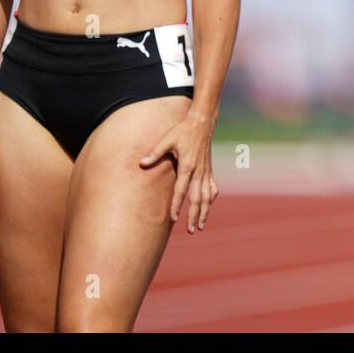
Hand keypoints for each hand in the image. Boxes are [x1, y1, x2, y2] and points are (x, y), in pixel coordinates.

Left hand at [140, 112, 217, 233]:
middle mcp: (199, 171)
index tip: (174, 219)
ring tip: (200, 226)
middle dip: (195, 216)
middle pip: (197, 198)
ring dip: (205, 212)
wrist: (202, 122)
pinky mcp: (209, 169)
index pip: (181, 191)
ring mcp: (206, 171)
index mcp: (188, 166)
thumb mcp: (166, 139)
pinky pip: (212, 187)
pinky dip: (211, 198)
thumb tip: (141, 164)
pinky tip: (208, 205)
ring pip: (207, 196)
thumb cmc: (182, 130)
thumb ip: (154, 153)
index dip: (177, 206)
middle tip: (192, 230)